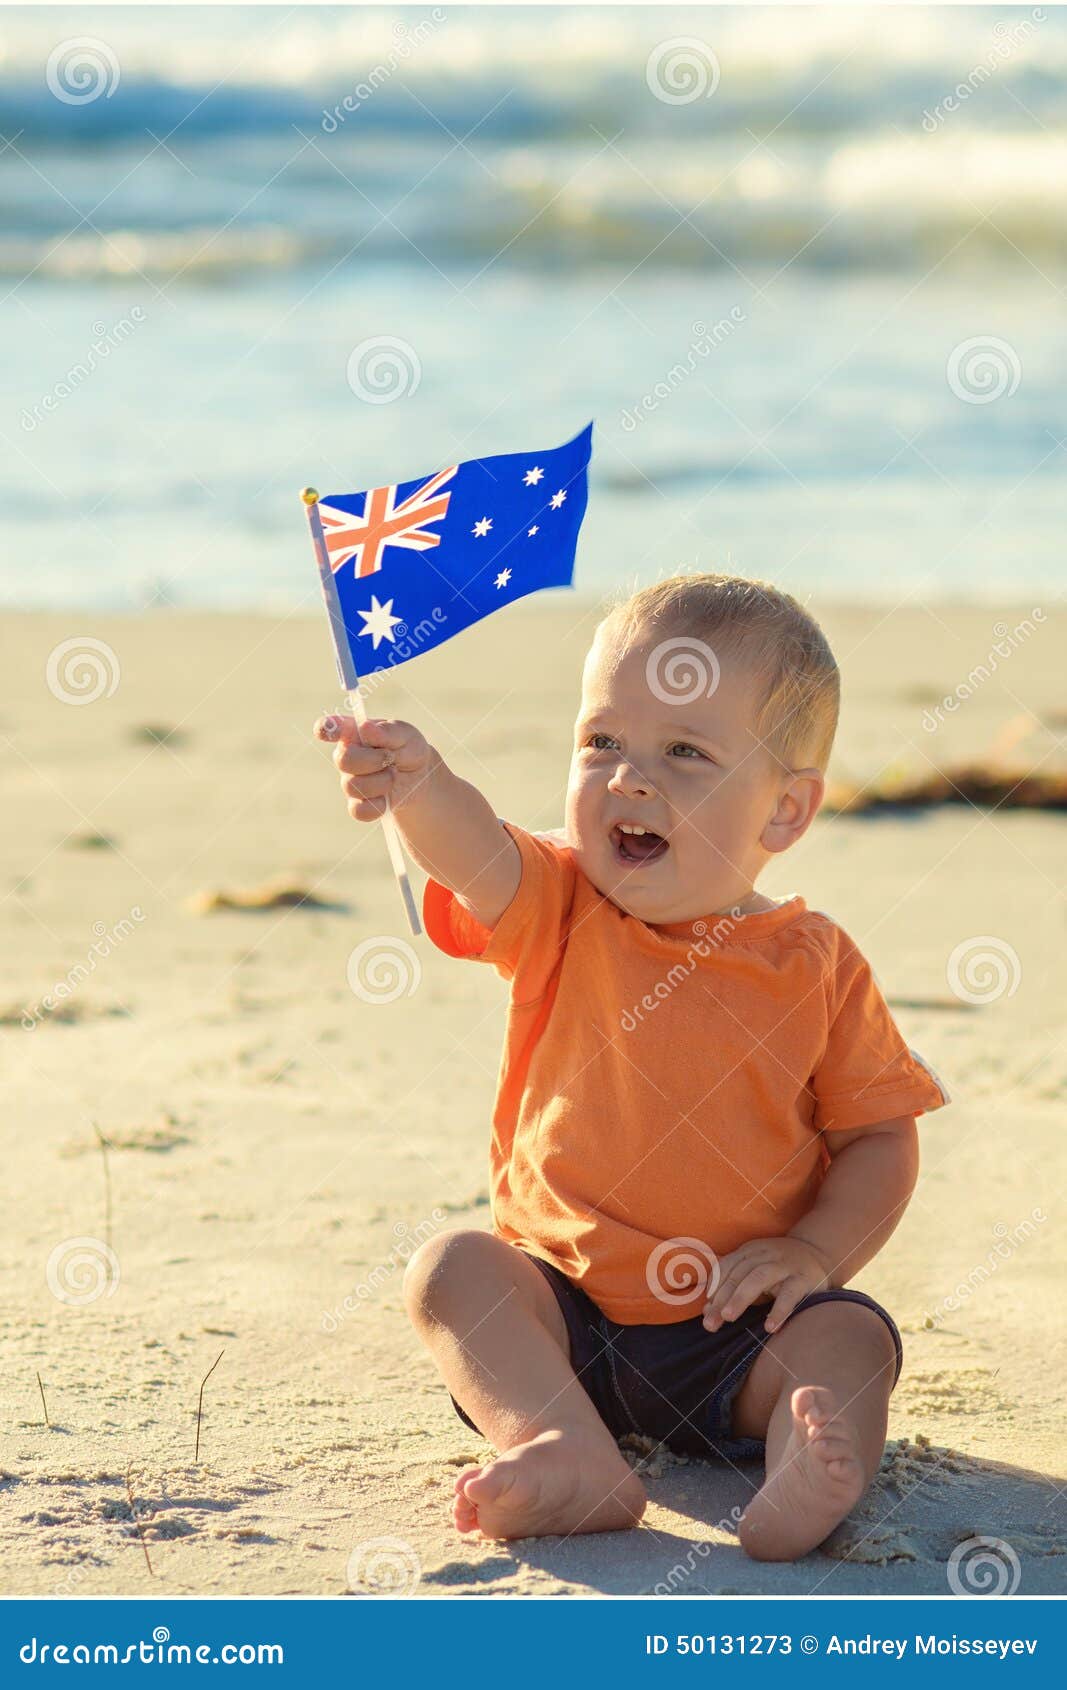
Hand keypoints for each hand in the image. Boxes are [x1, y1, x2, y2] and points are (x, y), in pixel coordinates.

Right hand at [314, 714, 434, 821]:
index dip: (326, 728)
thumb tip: (365, 727)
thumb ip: (387, 730)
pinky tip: (386, 797)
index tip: (328, 732)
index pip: (328, 727)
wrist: (419, 778)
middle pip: (343, 760)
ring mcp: (349, 781)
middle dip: (373, 760)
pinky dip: (377, 805)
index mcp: (352, 732)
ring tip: (394, 774)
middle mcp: (345, 755)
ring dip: (382, 781)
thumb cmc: (407, 749)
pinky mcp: (357, 804)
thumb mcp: (405, 734)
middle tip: (391, 758)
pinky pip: (359, 810)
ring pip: (353, 786)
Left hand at [702, 1235, 832, 1334]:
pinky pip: (790, 1295)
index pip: (728, 1267)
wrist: (819, 1254)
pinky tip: (769, 1327)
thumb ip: (734, 1288)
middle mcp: (766, 1254)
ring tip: (729, 1317)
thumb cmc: (780, 1270)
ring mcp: (786, 1265)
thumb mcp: (756, 1272)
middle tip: (711, 1323)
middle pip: (739, 1273)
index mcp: (751, 1251)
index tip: (706, 1311)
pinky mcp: (804, 1279)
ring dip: (741, 1297)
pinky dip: (779, 1310)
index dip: (715, 1288)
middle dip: (722, 1298)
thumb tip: (708, 1312)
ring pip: (760, 1277)